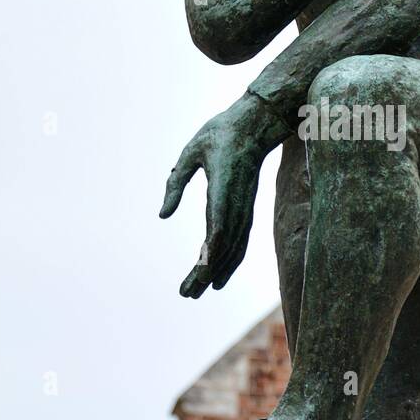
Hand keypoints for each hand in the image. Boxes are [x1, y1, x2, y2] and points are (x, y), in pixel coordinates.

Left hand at [160, 99, 269, 295]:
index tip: (197, 276)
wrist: (256, 124)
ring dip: (216, 272)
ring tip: (196, 291)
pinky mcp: (247, 209)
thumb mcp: (189, 153)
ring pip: (234, 249)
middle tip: (186, 294)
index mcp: (222, 188)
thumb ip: (175, 184)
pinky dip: (229, 261)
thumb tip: (163, 215)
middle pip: (224, 248)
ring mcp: (245, 208)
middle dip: (205, 273)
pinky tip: (217, 275)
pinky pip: (240, 241)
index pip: (218, 230)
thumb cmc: (220, 134)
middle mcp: (237, 204)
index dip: (209, 256)